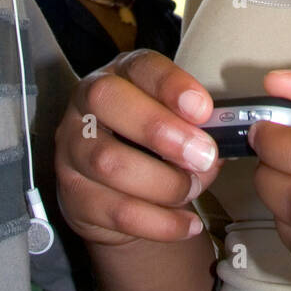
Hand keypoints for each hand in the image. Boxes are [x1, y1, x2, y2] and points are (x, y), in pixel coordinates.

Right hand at [55, 50, 220, 247]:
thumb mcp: (173, 122)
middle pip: (107, 101)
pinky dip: (160, 222)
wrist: (119, 194)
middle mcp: (86, 104)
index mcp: (118, 75)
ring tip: (193, 189)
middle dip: (159, 128)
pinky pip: (116, 211)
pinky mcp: (73, 195)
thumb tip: (217, 146)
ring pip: (109, 163)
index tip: (203, 109)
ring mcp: (72, 149)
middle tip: (202, 154)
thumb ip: (193, 127)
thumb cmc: (153, 145)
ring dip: (163, 182)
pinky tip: (187, 224)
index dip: (170, 84)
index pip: (138, 66)